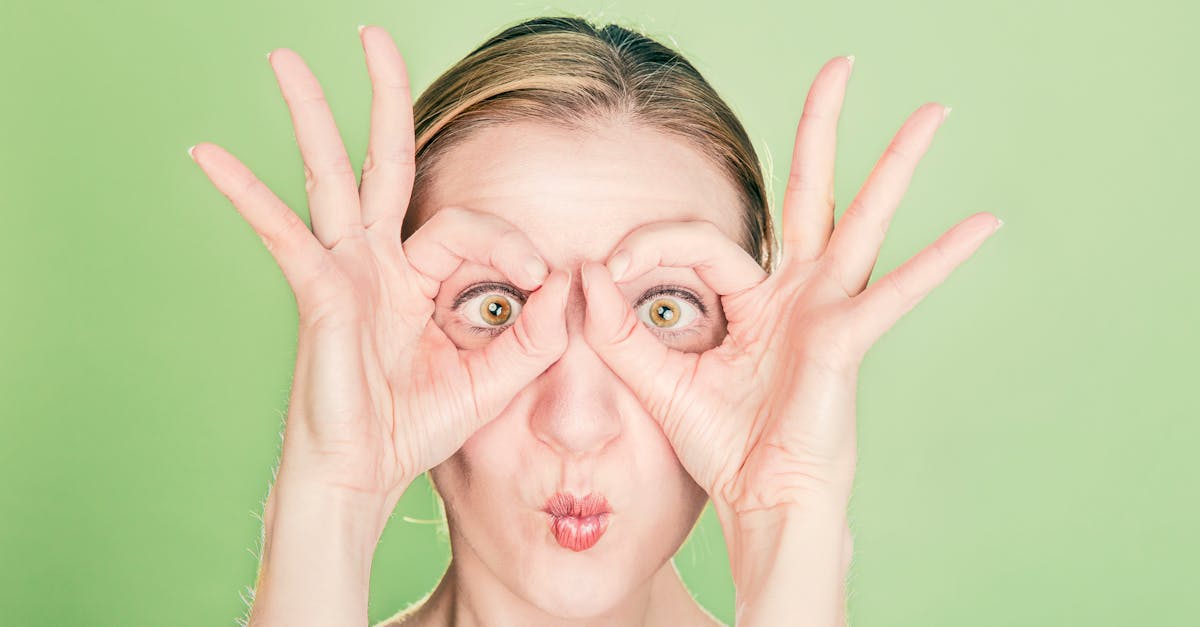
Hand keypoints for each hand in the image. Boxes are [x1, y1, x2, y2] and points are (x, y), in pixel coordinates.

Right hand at [189, 26, 570, 505]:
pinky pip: (283, 236)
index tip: (541, 283)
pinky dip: (246, 196)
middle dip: (382, 97)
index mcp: (418, 277)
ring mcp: (343, 274)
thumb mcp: (494, 378)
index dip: (510, 243)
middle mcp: (377, 263)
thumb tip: (569, 280)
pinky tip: (209, 157)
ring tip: (285, 60)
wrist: (365, 478)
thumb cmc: (418, 428)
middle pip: (382, 162)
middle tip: (372, 33)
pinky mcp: (318, 296)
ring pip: (328, 177)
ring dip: (310, 116)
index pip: (466, 225)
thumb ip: (536, 334)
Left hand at [579, 55, 1001, 515]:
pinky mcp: (845, 340)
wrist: (758, 503)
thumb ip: (619, 328)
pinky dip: (939, 260)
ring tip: (933, 112)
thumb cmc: (721, 446)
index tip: (606, 271)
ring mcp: (828, 311)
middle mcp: (798, 293)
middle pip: (811, 192)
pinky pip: (894, 293)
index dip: (650, 245)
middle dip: (820, 129)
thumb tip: (585, 272)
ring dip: (895, 164)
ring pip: (862, 220)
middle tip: (840, 65)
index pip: (702, 242)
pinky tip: (983, 224)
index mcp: (755, 299)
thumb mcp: (657, 380)